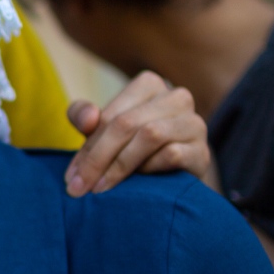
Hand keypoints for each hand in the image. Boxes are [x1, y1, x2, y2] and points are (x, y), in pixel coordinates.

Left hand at [63, 71, 211, 195]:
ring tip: (102, 188)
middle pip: (127, 124)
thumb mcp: (101, 130)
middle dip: (98, 158)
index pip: (111, 115)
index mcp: (149, 85)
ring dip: (120, 165)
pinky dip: (149, 168)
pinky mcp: (202, 151)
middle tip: (79, 187)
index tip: (71, 176)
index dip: (87, 146)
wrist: (172, 178)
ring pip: (150, 135)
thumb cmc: (130, 148)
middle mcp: (176, 97)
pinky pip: (172, 154)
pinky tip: (139, 181)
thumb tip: (89, 118)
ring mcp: (194, 123)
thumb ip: (83, 116)